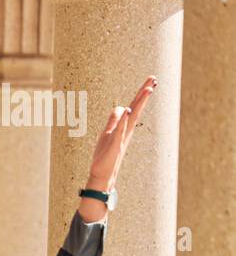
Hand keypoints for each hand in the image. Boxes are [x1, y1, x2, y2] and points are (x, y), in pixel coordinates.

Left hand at [80, 75, 154, 222]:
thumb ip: (113, 121)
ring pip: (132, 117)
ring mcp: (121, 138)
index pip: (134, 107)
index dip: (141, 95)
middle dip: (144, 94)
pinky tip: (127, 110)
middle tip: (153, 79)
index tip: (150, 82)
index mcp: (124, 128)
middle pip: (137, 109)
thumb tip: (120, 108)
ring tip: (147, 89)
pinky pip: (119, 131)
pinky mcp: (114, 145)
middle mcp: (126, 131)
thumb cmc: (105, 156)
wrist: (102, 176)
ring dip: (139, 103)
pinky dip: (123, 120)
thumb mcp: (108, 134)